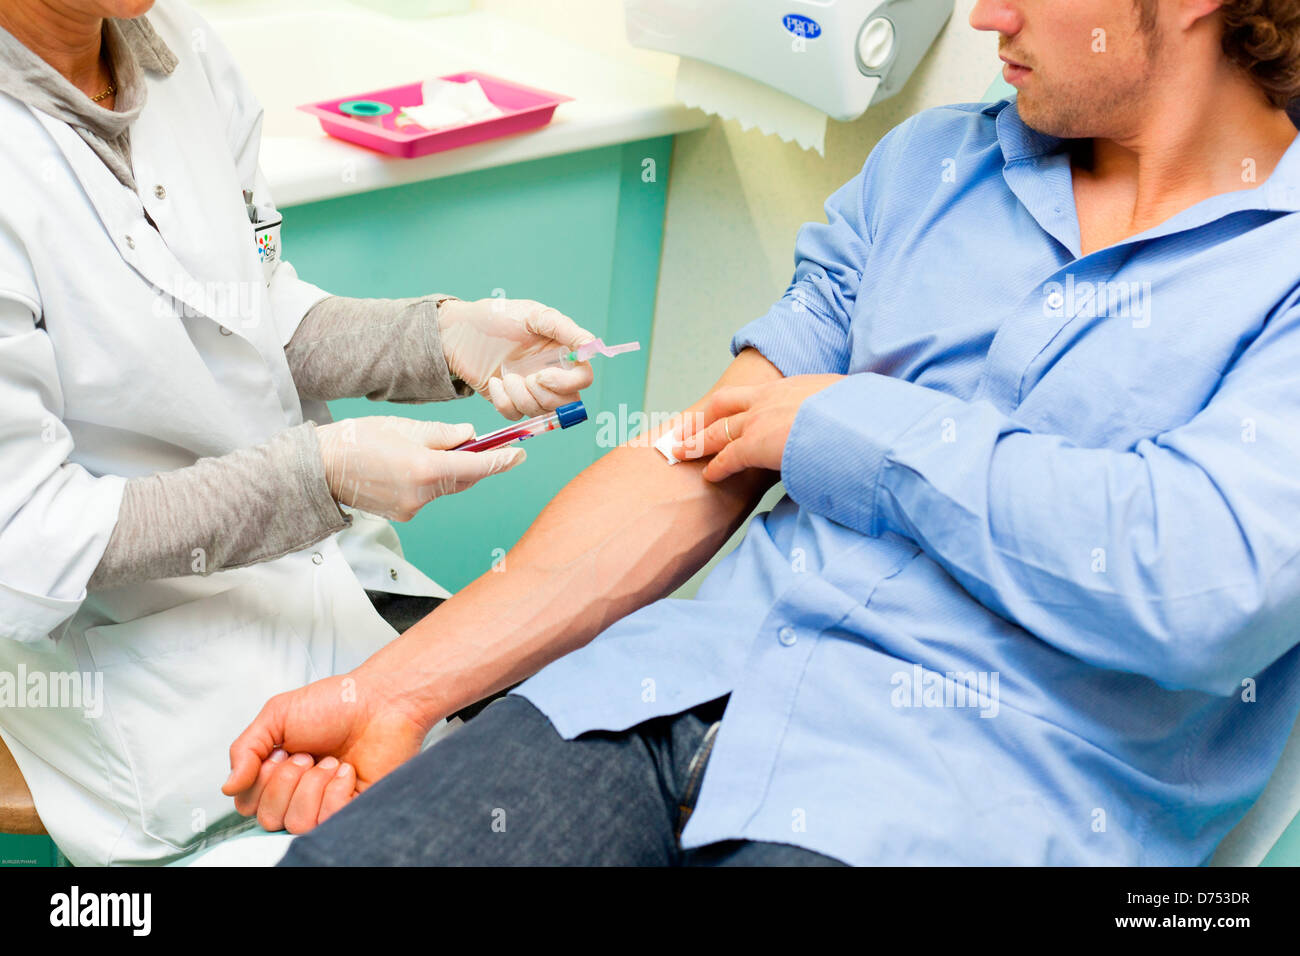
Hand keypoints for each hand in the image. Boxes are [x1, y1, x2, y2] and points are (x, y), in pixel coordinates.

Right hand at [222, 669, 428, 833]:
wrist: (382, 700)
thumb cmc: (333, 704)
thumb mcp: (277, 715)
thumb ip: (245, 750)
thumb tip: (228, 788)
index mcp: (276, 774)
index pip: (246, 803)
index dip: (261, 780)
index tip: (282, 750)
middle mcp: (297, 793)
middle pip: (267, 818)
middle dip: (286, 781)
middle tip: (308, 754)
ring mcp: (324, 804)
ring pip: (295, 823)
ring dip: (312, 786)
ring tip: (331, 760)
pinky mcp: (352, 810)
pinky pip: (327, 820)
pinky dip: (335, 791)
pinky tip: (347, 770)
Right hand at [316, 416, 523, 520]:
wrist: (319, 468)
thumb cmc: (357, 440)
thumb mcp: (402, 427)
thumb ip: (441, 434)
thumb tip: (470, 435)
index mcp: (425, 468)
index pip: (476, 465)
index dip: (501, 460)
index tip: (519, 454)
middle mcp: (422, 494)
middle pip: (464, 479)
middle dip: (477, 463)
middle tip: (490, 447)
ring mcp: (412, 508)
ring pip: (446, 487)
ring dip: (450, 471)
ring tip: (432, 450)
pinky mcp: (403, 514)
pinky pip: (429, 495)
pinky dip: (431, 481)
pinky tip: (414, 466)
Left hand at [437, 297, 595, 418]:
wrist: (458, 332)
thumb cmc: (497, 316)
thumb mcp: (533, 314)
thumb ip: (564, 329)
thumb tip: (592, 345)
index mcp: (561, 353)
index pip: (583, 379)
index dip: (569, 383)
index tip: (545, 375)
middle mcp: (550, 374)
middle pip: (567, 402)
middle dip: (545, 395)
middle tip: (527, 379)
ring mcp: (530, 390)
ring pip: (541, 412)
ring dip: (522, 397)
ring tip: (505, 376)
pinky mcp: (510, 401)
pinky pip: (516, 416)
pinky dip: (504, 402)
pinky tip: (494, 383)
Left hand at [673, 374, 844, 481]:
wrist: (857, 419)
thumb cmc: (863, 415)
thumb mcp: (849, 403)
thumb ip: (838, 412)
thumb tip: (846, 421)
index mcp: (794, 386)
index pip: (758, 395)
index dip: (740, 404)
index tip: (731, 412)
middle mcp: (771, 398)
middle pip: (726, 405)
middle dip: (706, 417)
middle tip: (689, 427)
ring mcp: (759, 420)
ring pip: (717, 430)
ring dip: (697, 441)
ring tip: (682, 451)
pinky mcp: (755, 445)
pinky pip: (727, 458)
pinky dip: (716, 468)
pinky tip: (709, 475)